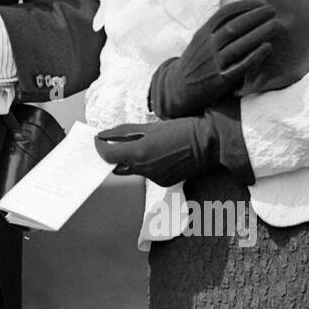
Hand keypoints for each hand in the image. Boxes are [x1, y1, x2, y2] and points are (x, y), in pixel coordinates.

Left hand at [95, 116, 220, 186]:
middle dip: (113, 156)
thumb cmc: (182, 129)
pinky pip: (148, 174)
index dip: (99, 147)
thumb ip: (124, 132)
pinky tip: (159, 154)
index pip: (107, 155)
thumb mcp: (151, 126)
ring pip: (134, 170)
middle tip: (114, 144)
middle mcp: (145, 169)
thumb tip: (105, 134)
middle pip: (117, 166)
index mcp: (139, 153)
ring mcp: (155, 178)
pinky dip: (147, 165)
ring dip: (132, 160)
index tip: (98, 139)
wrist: (210, 142)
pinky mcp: (165, 182)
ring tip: (144, 145)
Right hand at [149, 0, 279, 117]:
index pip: (225, 13)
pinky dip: (255, 55)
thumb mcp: (201, 41)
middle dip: (255, 16)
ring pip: (239, 44)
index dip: (245, 6)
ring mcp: (214, 63)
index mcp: (203, 33)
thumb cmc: (197, 62)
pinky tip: (268, 47)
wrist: (179, 88)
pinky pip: (241, 66)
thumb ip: (217, 29)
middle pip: (234, 27)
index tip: (261, 3)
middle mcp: (208, 46)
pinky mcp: (221, 80)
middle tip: (273, 10)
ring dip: (259, 33)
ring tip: (276, 25)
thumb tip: (245, 15)